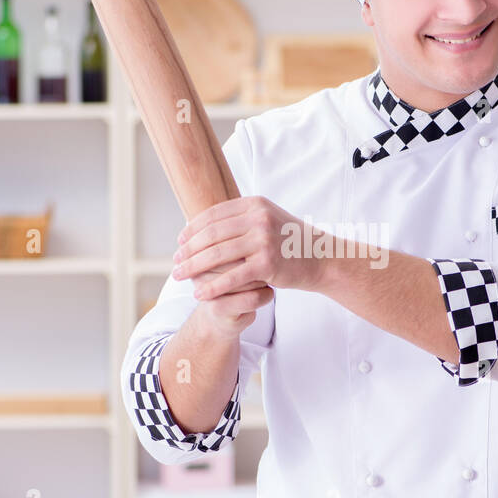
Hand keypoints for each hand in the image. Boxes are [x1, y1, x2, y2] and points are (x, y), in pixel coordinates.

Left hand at [171, 196, 322, 301]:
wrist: (322, 259)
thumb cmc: (291, 242)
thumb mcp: (268, 220)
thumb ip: (242, 219)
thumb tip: (208, 223)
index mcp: (255, 204)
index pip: (213, 215)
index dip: (192, 229)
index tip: (180, 242)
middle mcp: (258, 218)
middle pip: (211, 234)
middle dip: (188, 250)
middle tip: (175, 262)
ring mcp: (263, 240)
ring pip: (217, 255)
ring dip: (193, 267)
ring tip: (179, 276)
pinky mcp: (267, 263)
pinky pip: (232, 277)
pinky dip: (213, 287)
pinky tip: (199, 294)